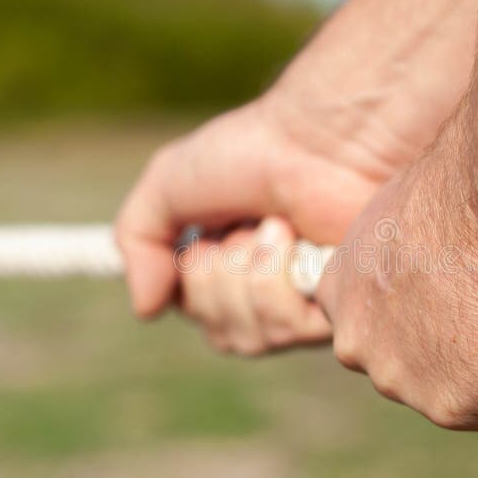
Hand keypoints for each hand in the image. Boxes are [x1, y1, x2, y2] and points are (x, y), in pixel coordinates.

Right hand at [116, 0, 477, 353]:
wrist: (316, 139)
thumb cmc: (251, 152)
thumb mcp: (168, 184)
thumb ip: (138, 241)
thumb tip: (146, 309)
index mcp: (238, 267)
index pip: (202, 317)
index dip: (193, 285)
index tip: (201, 239)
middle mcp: (275, 291)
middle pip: (224, 335)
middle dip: (216, 277)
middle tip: (239, 227)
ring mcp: (310, 301)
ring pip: (252, 338)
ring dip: (247, 273)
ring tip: (274, 225)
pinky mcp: (339, 307)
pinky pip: (287, 329)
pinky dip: (275, 280)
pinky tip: (296, 241)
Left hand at [316, 154, 477, 432]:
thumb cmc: (472, 186)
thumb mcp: (415, 222)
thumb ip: (415, 262)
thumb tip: (454, 272)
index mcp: (343, 292)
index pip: (386, 325)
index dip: (435, 311)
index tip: (469, 294)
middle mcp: (358, 345)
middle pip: (421, 364)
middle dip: (462, 344)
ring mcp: (404, 382)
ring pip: (471, 391)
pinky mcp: (456, 407)